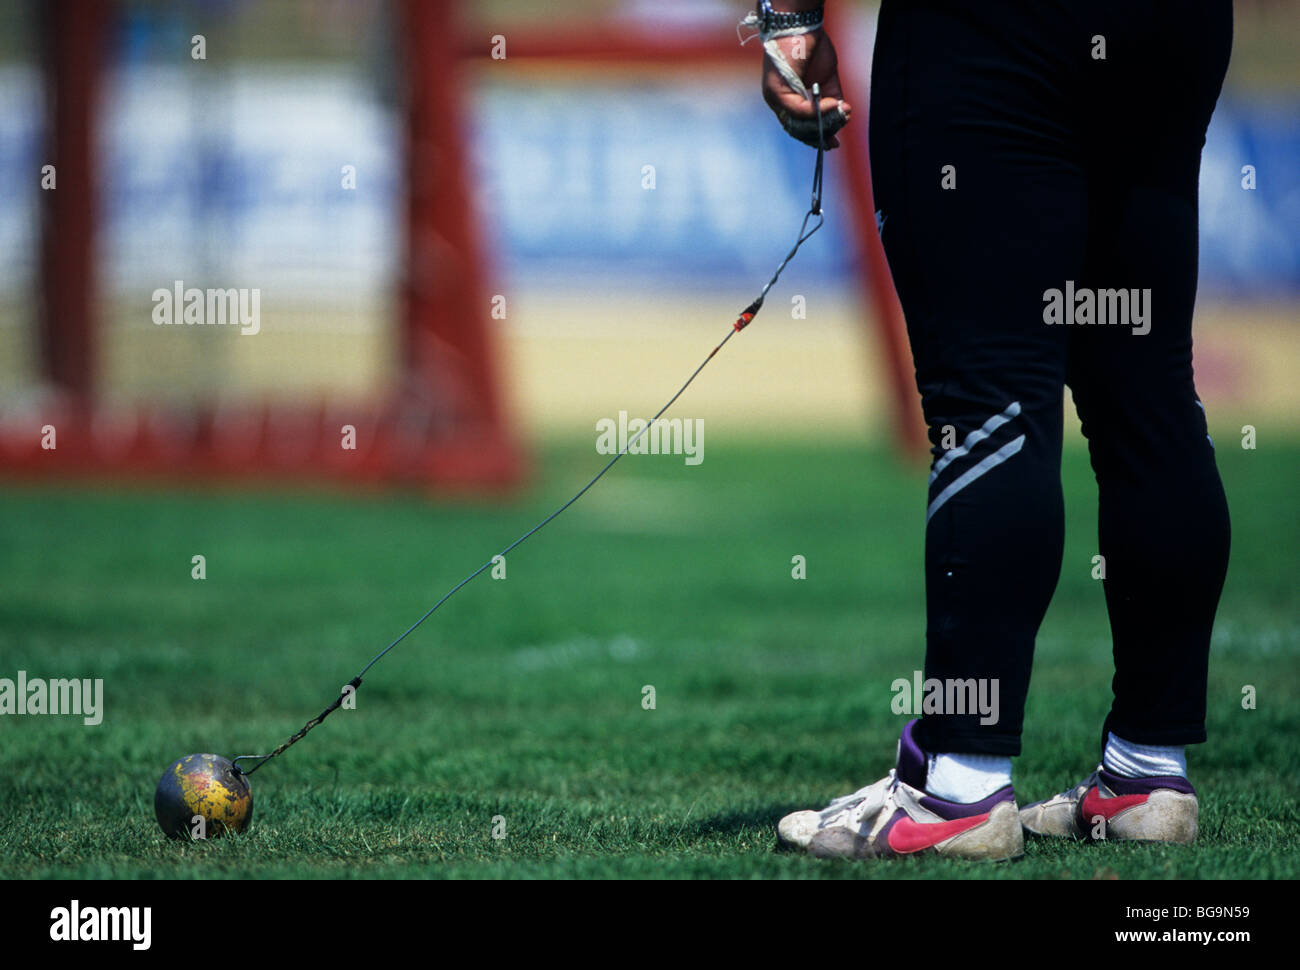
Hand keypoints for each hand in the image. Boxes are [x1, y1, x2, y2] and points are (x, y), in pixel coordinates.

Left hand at [761, 27, 851, 147]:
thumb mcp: (826, 78)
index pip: (798, 126)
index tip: (832, 142)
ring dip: (821, 123)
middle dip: (818, 136)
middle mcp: (777, 102)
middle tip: (835, 140)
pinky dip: (818, 110)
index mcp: (787, 99)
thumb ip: (831, 98)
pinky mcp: (776, 92)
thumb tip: (842, 115)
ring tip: (840, 117)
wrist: (802, 26)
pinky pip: (799, 109)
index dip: (816, 136)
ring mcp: (774, 98)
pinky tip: (833, 105)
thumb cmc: (811, 47)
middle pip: (797, 130)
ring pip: (797, 123)